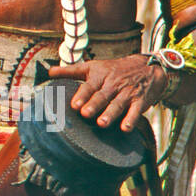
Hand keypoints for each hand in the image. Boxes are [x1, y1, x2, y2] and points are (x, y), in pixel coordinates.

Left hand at [48, 55, 165, 132]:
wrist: (147, 68)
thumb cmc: (114, 69)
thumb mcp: (92, 66)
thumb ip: (71, 71)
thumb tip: (49, 72)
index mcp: (100, 75)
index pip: (90, 85)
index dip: (82, 95)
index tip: (74, 104)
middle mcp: (113, 84)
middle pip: (102, 95)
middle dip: (94, 105)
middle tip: (85, 113)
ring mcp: (127, 93)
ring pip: (117, 104)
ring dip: (110, 114)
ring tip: (101, 123)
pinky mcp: (140, 101)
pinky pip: (136, 111)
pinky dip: (131, 120)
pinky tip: (125, 128)